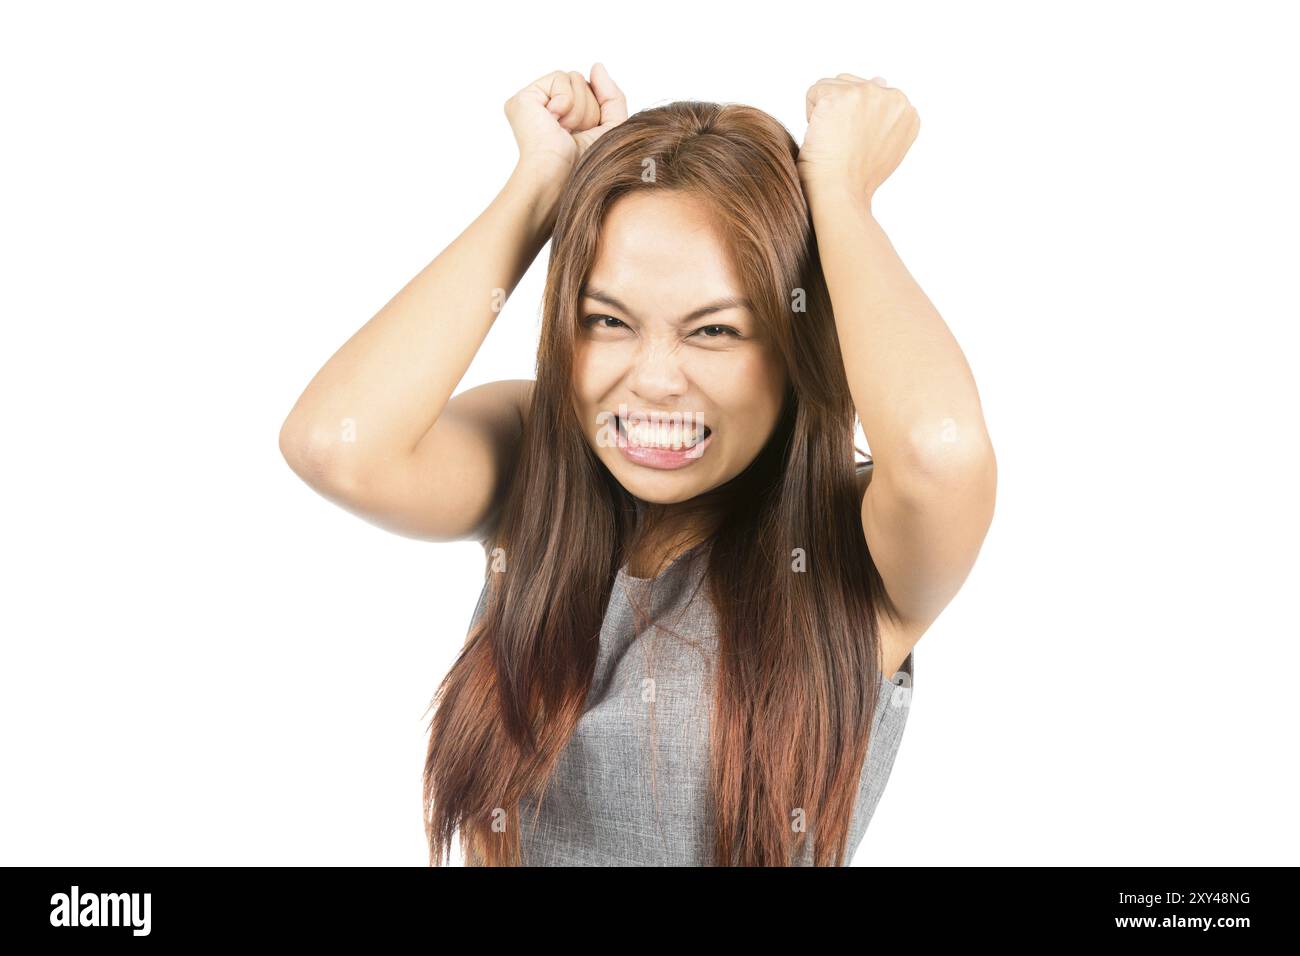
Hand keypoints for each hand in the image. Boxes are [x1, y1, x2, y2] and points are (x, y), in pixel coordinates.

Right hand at [504, 64, 627, 181]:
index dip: (597, 111)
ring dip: (578, 108)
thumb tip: (597, 66)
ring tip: (563, 129)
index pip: (590, 93)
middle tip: (572, 133)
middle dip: (588, 109)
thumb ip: (612, 96)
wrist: (560, 175)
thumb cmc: (584, 164)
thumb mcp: (611, 128)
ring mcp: (533, 104)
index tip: (583, 135)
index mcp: (565, 119)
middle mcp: (547, 110)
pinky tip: (553, 120)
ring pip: (574, 78)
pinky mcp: (523, 99)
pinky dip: (566, 101)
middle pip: (583, 83)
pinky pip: (560, 77)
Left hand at [797, 74, 919, 203]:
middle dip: (840, 112)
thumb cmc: (856, 177)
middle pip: (852, 85)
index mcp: (908, 112)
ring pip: (832, 86)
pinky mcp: (840, 96)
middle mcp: (894, 98)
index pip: (870, 96)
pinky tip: (822, 137)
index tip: (856, 145)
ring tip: (833, 140)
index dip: (855, 121)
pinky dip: (810, 116)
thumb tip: (880, 79)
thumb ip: (884, 112)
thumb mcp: (882, 144)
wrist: (841, 194)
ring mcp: (869, 94)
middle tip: (843, 144)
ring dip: (825, 112)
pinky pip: (813, 93)